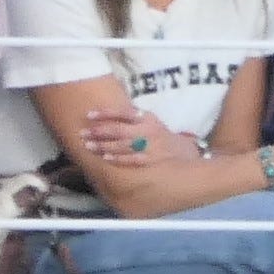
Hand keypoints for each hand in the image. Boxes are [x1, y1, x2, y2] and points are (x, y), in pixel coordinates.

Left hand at [81, 104, 198, 164]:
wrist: (191, 157)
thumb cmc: (169, 141)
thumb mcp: (156, 123)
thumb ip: (138, 119)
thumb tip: (116, 115)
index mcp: (148, 119)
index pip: (123, 112)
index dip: (105, 113)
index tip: (89, 115)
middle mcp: (148, 131)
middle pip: (118, 129)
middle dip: (98, 132)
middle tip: (83, 133)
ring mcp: (150, 147)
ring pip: (122, 145)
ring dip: (103, 146)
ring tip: (88, 146)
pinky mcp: (152, 160)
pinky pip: (132, 159)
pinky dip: (118, 158)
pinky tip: (106, 158)